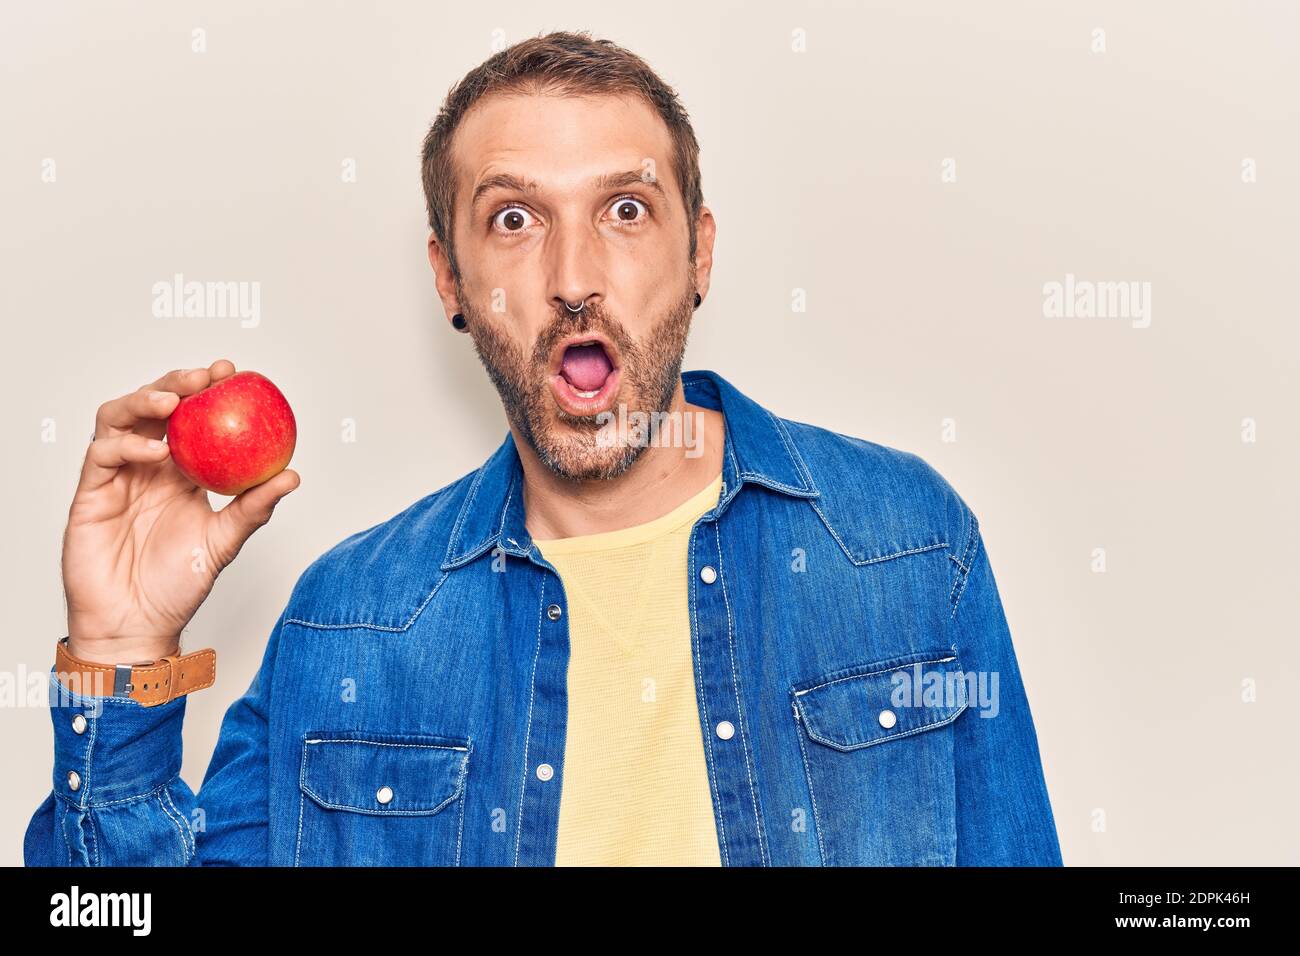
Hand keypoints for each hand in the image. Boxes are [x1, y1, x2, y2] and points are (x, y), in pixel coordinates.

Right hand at [62, 360, 299, 663]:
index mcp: (183, 472)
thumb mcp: (224, 543)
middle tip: (205, 376)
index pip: (193, 419)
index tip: (234, 373)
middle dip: (177, 381)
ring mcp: (118, 475)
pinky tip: (157, 453)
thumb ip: (254, 509)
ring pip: (120, 417)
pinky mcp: (91, 491)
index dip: (208, 390)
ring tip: (174, 400)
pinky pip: (104, 454)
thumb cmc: (178, 586)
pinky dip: (129, 444)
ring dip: (145, 399)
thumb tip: (292, 476)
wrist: (136, 623)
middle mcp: (149, 466)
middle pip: (155, 407)